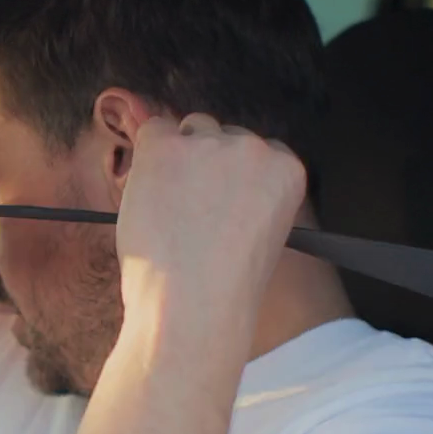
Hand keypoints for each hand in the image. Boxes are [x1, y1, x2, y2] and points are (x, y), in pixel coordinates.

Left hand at [116, 113, 306, 322]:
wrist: (194, 303)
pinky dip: (145, 159)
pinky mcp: (167, 147)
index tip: (218, 202)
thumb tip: (212, 182)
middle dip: (203, 163)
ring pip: (188, 129)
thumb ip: (248, 198)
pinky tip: (147, 195)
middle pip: (221, 134)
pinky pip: (152, 130)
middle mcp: (255, 149)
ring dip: (175, 158)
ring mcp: (211, 144)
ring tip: (168, 210)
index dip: (231, 176)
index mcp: (287, 172)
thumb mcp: (261, 236)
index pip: (259, 150)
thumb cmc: (222, 287)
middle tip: (187, 210)